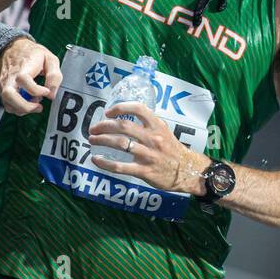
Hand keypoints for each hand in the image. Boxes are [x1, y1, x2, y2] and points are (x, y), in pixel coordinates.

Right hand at [0, 37, 62, 115]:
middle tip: (39, 106)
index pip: (23, 79)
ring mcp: (5, 85)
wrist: (14, 49)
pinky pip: (8, 105)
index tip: (46, 91)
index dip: (36, 90)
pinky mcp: (4, 91)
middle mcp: (10, 77)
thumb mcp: (49, 58)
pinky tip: (28, 103)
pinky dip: (18, 109)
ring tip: (35, 104)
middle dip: (25, 106)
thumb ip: (54, 75)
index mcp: (23, 67)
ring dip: (23, 110)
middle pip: (9, 95)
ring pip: (7, 103)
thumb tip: (51, 94)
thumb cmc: (32, 54)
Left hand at [88, 101, 204, 193]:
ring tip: (92, 140)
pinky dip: (105, 163)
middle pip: (124, 126)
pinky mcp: (144, 171)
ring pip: (120, 144)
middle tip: (94, 128)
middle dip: (104, 126)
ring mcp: (148, 155)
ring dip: (102, 140)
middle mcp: (153, 138)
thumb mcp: (165, 131)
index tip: (108, 113)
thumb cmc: (172, 150)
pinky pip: (120, 166)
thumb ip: (149, 123)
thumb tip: (127, 115)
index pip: (138, 109)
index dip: (120, 108)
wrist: (187, 171)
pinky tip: (96, 160)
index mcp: (157, 126)